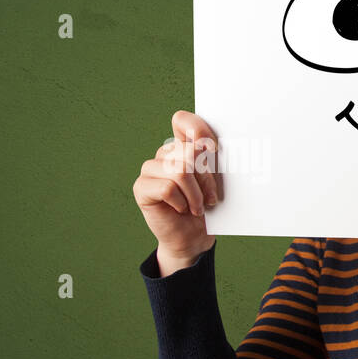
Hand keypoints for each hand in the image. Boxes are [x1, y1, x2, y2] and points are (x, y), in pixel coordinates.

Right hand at [133, 110, 220, 275]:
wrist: (195, 238)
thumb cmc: (207, 206)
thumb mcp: (216, 178)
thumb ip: (210, 156)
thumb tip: (205, 144)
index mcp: (182, 145)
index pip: (182, 120)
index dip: (199, 131)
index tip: (213, 152)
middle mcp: (164, 154)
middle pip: (189, 151)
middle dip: (206, 178)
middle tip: (210, 197)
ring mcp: (150, 169)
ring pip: (180, 171)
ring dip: (195, 194)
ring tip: (198, 206)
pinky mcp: (141, 187)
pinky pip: (167, 188)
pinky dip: (181, 202)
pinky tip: (182, 209)